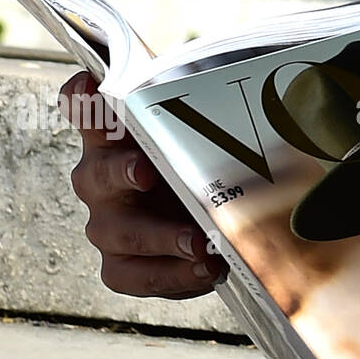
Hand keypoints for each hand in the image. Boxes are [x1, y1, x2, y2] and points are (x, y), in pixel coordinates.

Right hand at [61, 71, 224, 297]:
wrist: (210, 225)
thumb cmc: (203, 170)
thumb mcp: (216, 137)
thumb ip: (222, 115)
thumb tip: (275, 82)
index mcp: (115, 138)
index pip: (84, 107)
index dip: (84, 98)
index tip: (93, 85)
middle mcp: (101, 178)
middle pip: (95, 173)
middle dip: (121, 171)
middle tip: (147, 171)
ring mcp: (108, 224)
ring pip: (117, 231)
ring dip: (160, 237)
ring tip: (200, 243)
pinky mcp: (122, 265)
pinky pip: (133, 275)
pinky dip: (171, 275)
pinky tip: (206, 269)